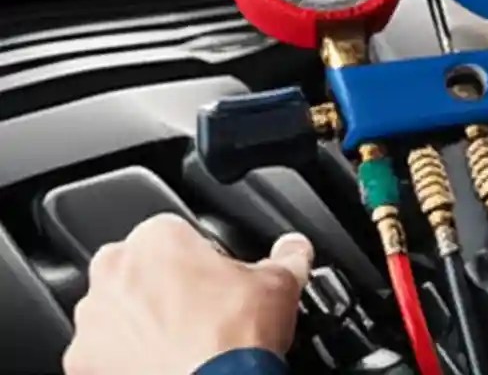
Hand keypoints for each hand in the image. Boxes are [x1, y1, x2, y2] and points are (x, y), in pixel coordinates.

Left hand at [63, 214, 313, 374]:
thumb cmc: (235, 338)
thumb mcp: (280, 284)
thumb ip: (288, 255)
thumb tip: (295, 248)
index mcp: (157, 239)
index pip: (178, 234)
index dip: (203, 258)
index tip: (218, 281)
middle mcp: (114, 272)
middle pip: (140, 270)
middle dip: (164, 287)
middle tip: (200, 314)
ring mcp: (94, 320)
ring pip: (118, 312)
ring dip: (142, 323)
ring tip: (181, 346)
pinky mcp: (83, 362)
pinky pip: (103, 354)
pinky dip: (126, 360)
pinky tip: (161, 367)